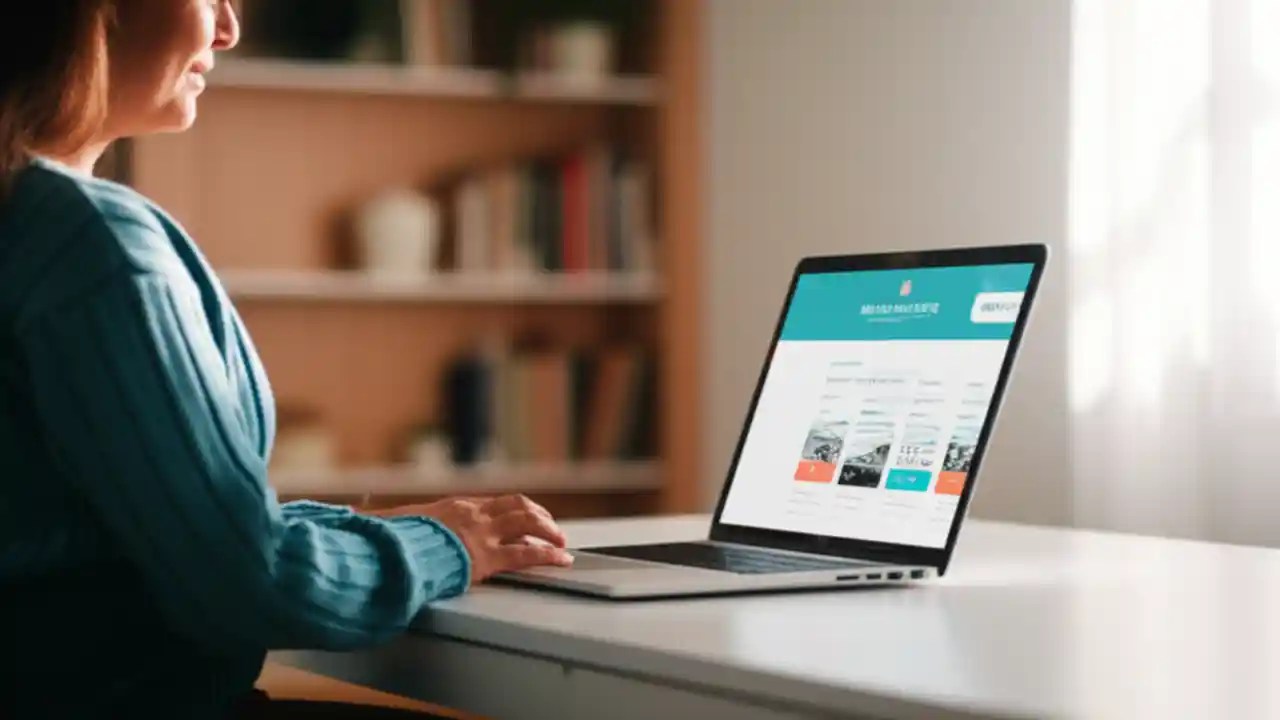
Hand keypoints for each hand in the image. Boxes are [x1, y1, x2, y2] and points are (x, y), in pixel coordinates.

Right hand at [375, 495, 573, 583]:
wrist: (392, 553)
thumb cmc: (388, 541)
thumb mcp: (385, 524)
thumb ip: (381, 520)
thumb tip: (354, 515)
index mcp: (453, 507)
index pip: (492, 505)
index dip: (511, 511)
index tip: (521, 517)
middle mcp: (473, 515)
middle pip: (517, 506)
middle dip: (538, 515)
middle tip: (551, 527)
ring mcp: (482, 535)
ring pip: (528, 523)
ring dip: (549, 531)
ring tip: (562, 542)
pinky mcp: (487, 558)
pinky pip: (527, 555)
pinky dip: (548, 556)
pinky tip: (561, 559)